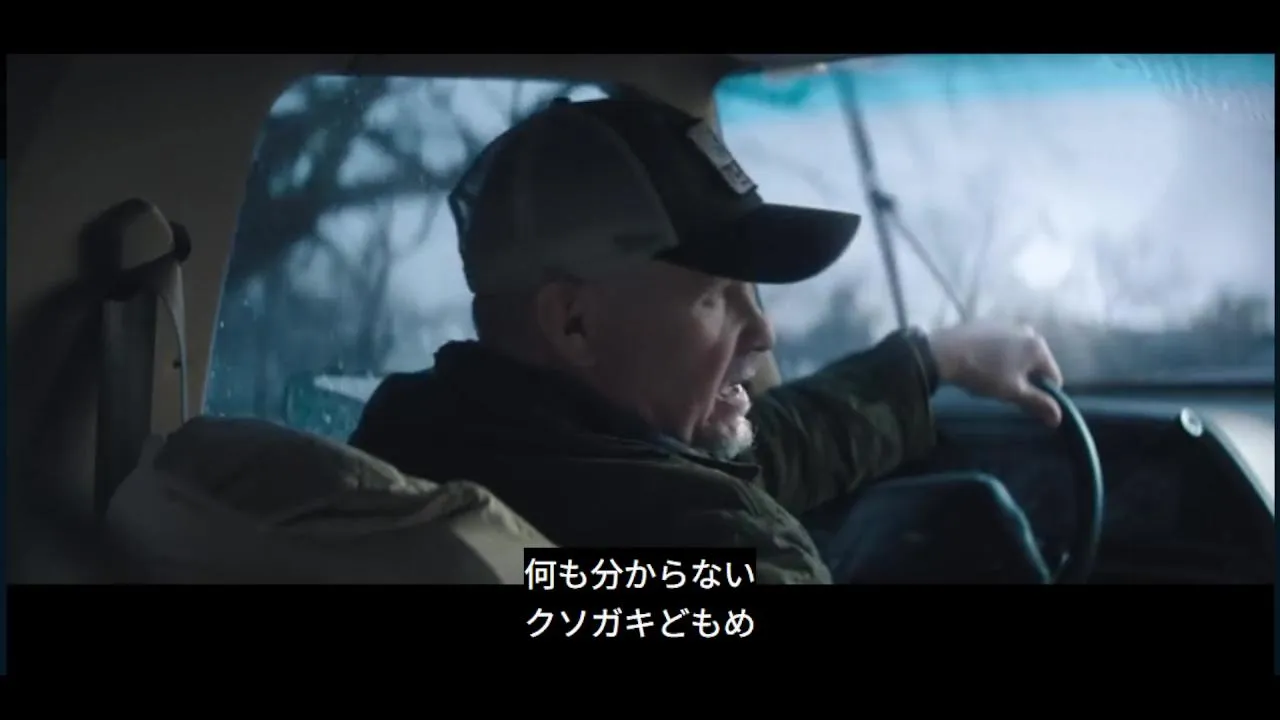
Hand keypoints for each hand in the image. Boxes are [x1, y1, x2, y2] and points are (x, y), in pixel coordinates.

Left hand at [927, 322, 1065, 426]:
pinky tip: (980, 362)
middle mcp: (1028, 330)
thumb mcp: (1012, 392)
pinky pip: (1002, 343)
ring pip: (1018, 353)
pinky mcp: (989, 322)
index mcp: (1038, 346)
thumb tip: (1058, 418)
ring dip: (1011, 366)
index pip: (1053, 377)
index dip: (1042, 393)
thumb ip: (1038, 403)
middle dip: (1025, 378)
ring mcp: (1007, 323)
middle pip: (1036, 363)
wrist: (944, 351)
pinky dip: (997, 354)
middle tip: (1003, 388)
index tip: (1022, 400)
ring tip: (989, 376)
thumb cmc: (983, 373)